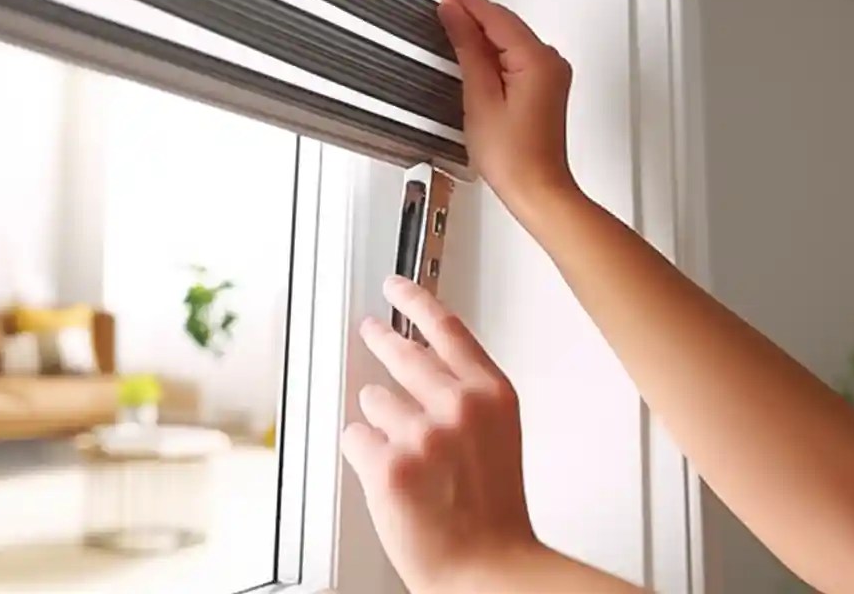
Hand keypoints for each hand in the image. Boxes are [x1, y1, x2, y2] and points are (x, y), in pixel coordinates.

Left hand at [341, 276, 538, 593]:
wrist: (488, 568)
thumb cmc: (494, 513)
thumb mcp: (499, 438)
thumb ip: (468, 398)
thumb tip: (424, 371)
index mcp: (493, 395)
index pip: (447, 328)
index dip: (416, 301)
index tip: (398, 287)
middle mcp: (459, 405)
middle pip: (402, 352)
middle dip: (381, 339)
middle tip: (371, 329)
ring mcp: (422, 433)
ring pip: (373, 401)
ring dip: (380, 423)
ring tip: (408, 457)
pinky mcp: (387, 464)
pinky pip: (354, 438)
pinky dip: (363, 455)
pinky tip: (389, 477)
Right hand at [437, 0, 578, 215]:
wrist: (538, 190)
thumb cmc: (513, 156)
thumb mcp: (479, 97)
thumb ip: (467, 49)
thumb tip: (454, 15)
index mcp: (537, 60)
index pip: (497, 18)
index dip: (467, 3)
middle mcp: (551, 62)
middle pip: (507, 25)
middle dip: (475, 13)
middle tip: (443, 4)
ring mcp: (551, 75)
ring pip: (512, 39)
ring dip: (484, 31)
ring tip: (453, 24)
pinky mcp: (546, 87)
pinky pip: (518, 56)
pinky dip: (496, 50)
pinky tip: (475, 52)